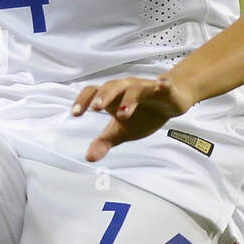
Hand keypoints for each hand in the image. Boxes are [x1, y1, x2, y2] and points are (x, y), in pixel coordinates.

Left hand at [71, 75, 194, 160]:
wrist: (168, 103)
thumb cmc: (140, 116)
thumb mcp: (120, 131)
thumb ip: (103, 142)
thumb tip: (88, 158)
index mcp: (111, 96)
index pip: (92, 92)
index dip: (83, 100)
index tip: (75, 113)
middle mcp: (125, 87)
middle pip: (112, 86)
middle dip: (104, 96)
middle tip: (96, 108)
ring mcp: (145, 87)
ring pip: (135, 89)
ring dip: (128, 99)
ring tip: (123, 114)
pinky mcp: (164, 90)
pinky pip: (163, 86)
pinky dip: (162, 85)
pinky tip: (162, 86)